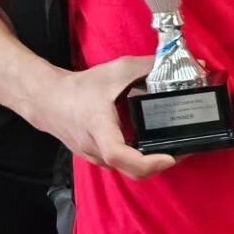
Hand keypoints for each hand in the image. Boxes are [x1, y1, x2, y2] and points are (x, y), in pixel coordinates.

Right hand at [41, 56, 176, 179]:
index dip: (145, 162)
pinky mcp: (96, 157)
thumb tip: (187, 64)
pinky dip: (139, 160)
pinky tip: (153, 145)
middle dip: (158, 166)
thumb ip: (150, 67)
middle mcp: (95, 148)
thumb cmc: (81, 86)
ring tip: (173, 147)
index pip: (118, 154)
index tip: (169, 157)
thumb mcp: (117, 70)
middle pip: (129, 170)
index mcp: (98, 127)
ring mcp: (94, 156)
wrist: (47, 99)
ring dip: (150, 164)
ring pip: (126, 170)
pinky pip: (121, 165)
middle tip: (183, 151)